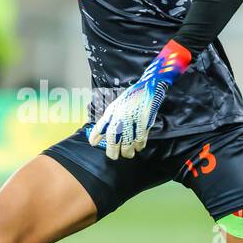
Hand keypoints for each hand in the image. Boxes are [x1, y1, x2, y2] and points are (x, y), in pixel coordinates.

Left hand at [88, 40, 190, 159]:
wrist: (150, 87)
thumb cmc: (130, 99)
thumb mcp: (114, 108)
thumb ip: (104, 124)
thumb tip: (93, 140)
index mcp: (114, 111)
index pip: (102, 127)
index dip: (96, 136)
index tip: (94, 144)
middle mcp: (122, 115)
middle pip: (114, 138)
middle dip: (113, 151)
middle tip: (114, 156)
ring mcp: (134, 118)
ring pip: (128, 142)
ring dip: (127, 151)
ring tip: (127, 154)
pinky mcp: (145, 121)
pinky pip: (141, 138)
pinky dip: (139, 145)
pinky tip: (138, 147)